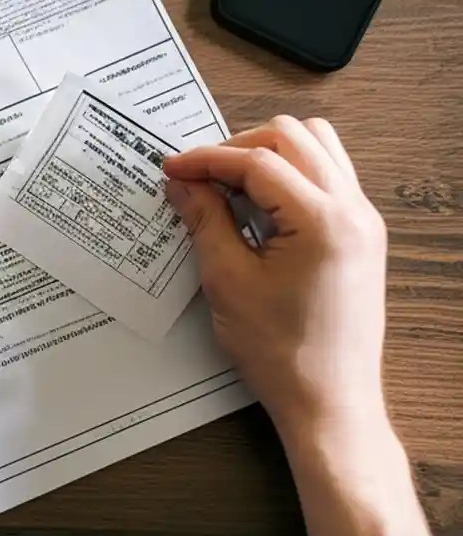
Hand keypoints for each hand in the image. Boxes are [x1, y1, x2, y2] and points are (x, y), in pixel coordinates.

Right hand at [163, 116, 386, 429]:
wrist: (328, 399)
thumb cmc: (283, 353)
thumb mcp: (228, 282)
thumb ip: (206, 221)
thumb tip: (184, 184)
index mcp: (323, 221)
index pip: (258, 162)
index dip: (207, 159)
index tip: (173, 170)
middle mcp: (353, 210)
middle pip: (293, 136)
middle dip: (238, 147)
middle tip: (199, 176)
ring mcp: (363, 220)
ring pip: (317, 146)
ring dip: (268, 153)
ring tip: (228, 185)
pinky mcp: (361, 234)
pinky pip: (328, 176)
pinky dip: (290, 174)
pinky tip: (257, 204)